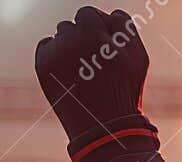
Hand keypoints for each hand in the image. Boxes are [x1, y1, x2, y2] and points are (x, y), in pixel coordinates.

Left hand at [35, 7, 148, 142]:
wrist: (102, 127)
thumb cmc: (125, 91)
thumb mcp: (138, 58)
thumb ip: (125, 27)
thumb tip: (108, 13)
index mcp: (98, 35)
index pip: (90, 13)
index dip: (99, 28)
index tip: (105, 45)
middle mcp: (74, 40)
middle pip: (74, 23)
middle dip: (84, 37)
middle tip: (95, 60)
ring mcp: (56, 53)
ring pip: (60, 34)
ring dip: (70, 45)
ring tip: (84, 69)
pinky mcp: (42, 65)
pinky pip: (46, 46)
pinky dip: (55, 55)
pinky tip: (69, 72)